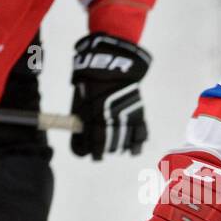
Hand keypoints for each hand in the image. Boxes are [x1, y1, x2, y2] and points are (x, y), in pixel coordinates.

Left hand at [70, 33, 150, 159]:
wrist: (112, 64)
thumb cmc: (91, 82)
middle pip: (109, 144)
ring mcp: (125, 117)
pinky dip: (137, 143)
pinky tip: (133, 150)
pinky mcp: (138, 114)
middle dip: (105, 149)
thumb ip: (81, 119)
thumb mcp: (80, 100)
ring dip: (119, 147)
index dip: (92, 152)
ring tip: (117, 148)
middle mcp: (110, 119)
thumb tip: (81, 136)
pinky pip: (140, 134)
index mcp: (93, 115)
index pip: (94, 142)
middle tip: (102, 151)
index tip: (93, 156)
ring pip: (124, 142)